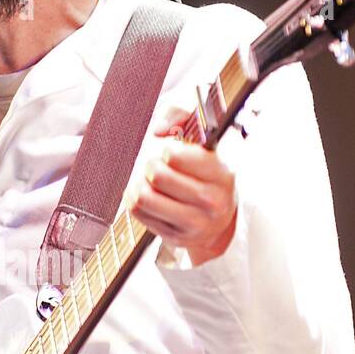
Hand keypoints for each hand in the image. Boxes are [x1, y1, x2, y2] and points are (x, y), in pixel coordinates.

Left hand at [128, 136, 236, 266]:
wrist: (218, 220)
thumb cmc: (206, 176)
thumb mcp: (203, 142)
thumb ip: (181, 117)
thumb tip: (159, 129)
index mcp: (221, 174)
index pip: (177, 157)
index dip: (166, 150)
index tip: (169, 152)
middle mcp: (211, 201)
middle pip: (158, 176)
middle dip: (150, 165)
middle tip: (154, 164)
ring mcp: (193, 223)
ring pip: (144, 198)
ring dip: (138, 184)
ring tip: (145, 179)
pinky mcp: (174, 236)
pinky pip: (139, 213)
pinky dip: (134, 200)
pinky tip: (144, 193)